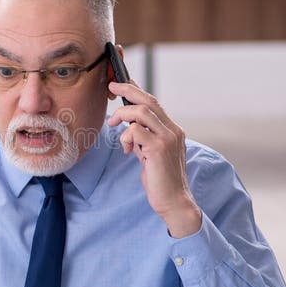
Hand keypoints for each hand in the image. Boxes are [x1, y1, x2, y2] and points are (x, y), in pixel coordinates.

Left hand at [107, 82, 201, 237]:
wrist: (174, 202)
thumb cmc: (161, 180)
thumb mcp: (151, 154)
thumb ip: (144, 139)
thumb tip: (129, 127)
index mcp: (173, 130)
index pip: (154, 102)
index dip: (137, 90)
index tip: (121, 84)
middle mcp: (173, 131)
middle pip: (149, 100)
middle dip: (128, 89)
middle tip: (111, 87)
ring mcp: (168, 138)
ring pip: (141, 111)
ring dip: (122, 115)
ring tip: (114, 125)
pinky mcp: (159, 148)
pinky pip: (135, 130)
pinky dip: (126, 137)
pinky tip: (128, 150)